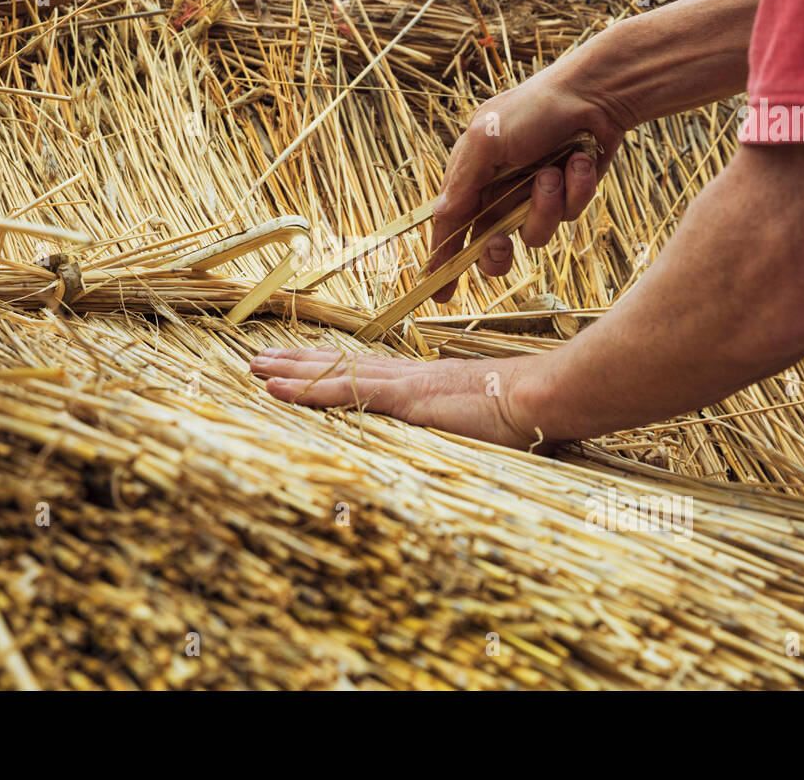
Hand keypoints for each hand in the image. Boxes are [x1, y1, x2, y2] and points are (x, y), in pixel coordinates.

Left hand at [250, 348, 543, 449]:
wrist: (548, 397)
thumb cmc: (533, 415)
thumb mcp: (495, 429)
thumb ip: (477, 433)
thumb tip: (481, 446)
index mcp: (428, 384)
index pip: (369, 372)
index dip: (334, 368)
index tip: (306, 364)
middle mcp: (409, 375)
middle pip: (342, 364)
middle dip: (300, 362)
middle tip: (261, 358)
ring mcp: (404, 383)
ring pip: (333, 372)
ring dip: (291, 370)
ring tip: (255, 365)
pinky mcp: (402, 397)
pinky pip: (343, 391)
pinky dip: (305, 388)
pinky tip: (276, 387)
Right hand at [428, 57, 628, 301]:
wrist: (597, 91)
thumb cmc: (536, 106)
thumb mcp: (489, 137)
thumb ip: (464, 180)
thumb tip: (440, 214)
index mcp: (472, 176)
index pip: (450, 227)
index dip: (443, 262)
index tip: (441, 295)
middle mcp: (500, 192)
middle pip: (490, 249)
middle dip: (497, 253)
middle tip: (502, 244)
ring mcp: (534, 197)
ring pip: (534, 235)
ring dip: (546, 205)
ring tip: (556, 169)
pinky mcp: (567, 197)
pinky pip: (569, 216)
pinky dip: (577, 189)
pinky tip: (581, 160)